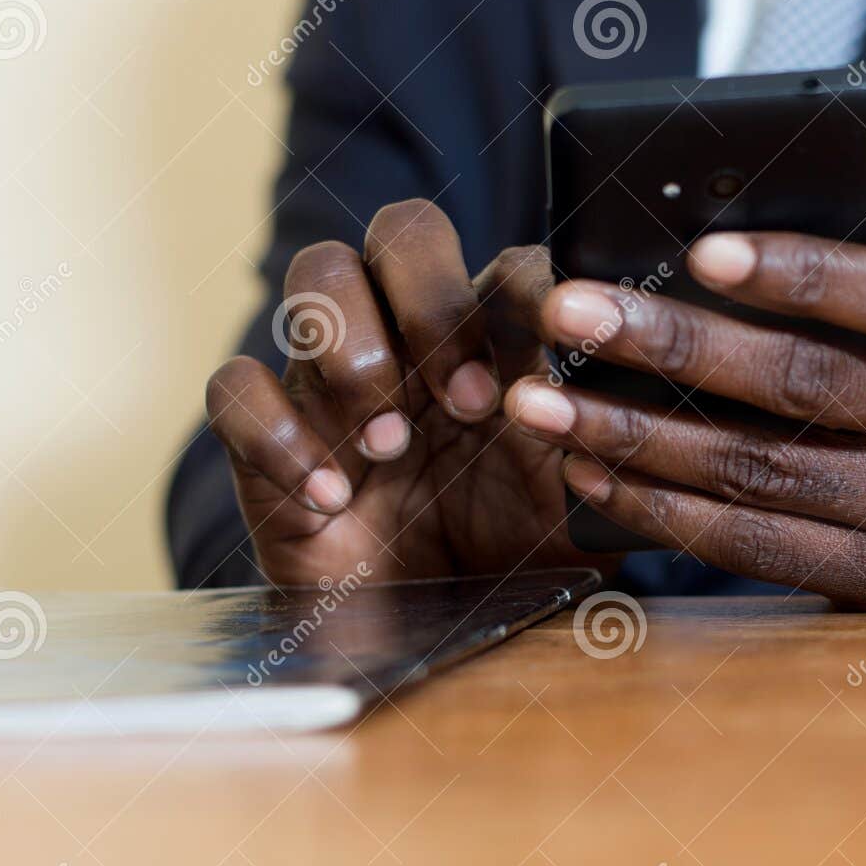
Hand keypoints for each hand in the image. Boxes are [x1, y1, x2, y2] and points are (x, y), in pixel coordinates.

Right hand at [205, 200, 594, 585]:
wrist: (430, 635)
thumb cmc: (509, 557)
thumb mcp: (574, 509)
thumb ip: (603, 451)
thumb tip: (633, 410)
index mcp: (496, 344)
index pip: (509, 266)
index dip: (522, 296)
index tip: (531, 371)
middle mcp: (413, 340)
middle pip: (402, 230)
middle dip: (432, 300)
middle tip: (460, 399)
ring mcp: (334, 379)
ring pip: (318, 274)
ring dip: (355, 350)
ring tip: (388, 449)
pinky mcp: (263, 435)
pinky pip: (232, 385)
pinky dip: (274, 431)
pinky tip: (327, 495)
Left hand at [501, 163, 865, 608]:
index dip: (806, 277)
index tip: (701, 252)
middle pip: (810, 389)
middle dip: (677, 349)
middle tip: (571, 313)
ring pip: (764, 475)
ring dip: (640, 439)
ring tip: (545, 402)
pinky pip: (757, 548)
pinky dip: (665, 513)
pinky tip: (593, 474)